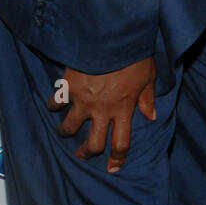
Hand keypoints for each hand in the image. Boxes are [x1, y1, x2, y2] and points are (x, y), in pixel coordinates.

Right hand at [47, 56, 156, 172]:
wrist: (111, 36)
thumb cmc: (133, 55)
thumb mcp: (147, 76)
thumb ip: (147, 98)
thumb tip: (151, 115)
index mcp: (123, 110)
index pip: (121, 143)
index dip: (117, 158)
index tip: (112, 168)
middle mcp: (102, 110)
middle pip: (93, 143)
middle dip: (86, 153)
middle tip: (83, 154)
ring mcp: (83, 100)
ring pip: (69, 127)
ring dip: (66, 131)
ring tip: (65, 130)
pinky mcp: (68, 87)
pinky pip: (56, 102)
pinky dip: (54, 105)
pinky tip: (54, 104)